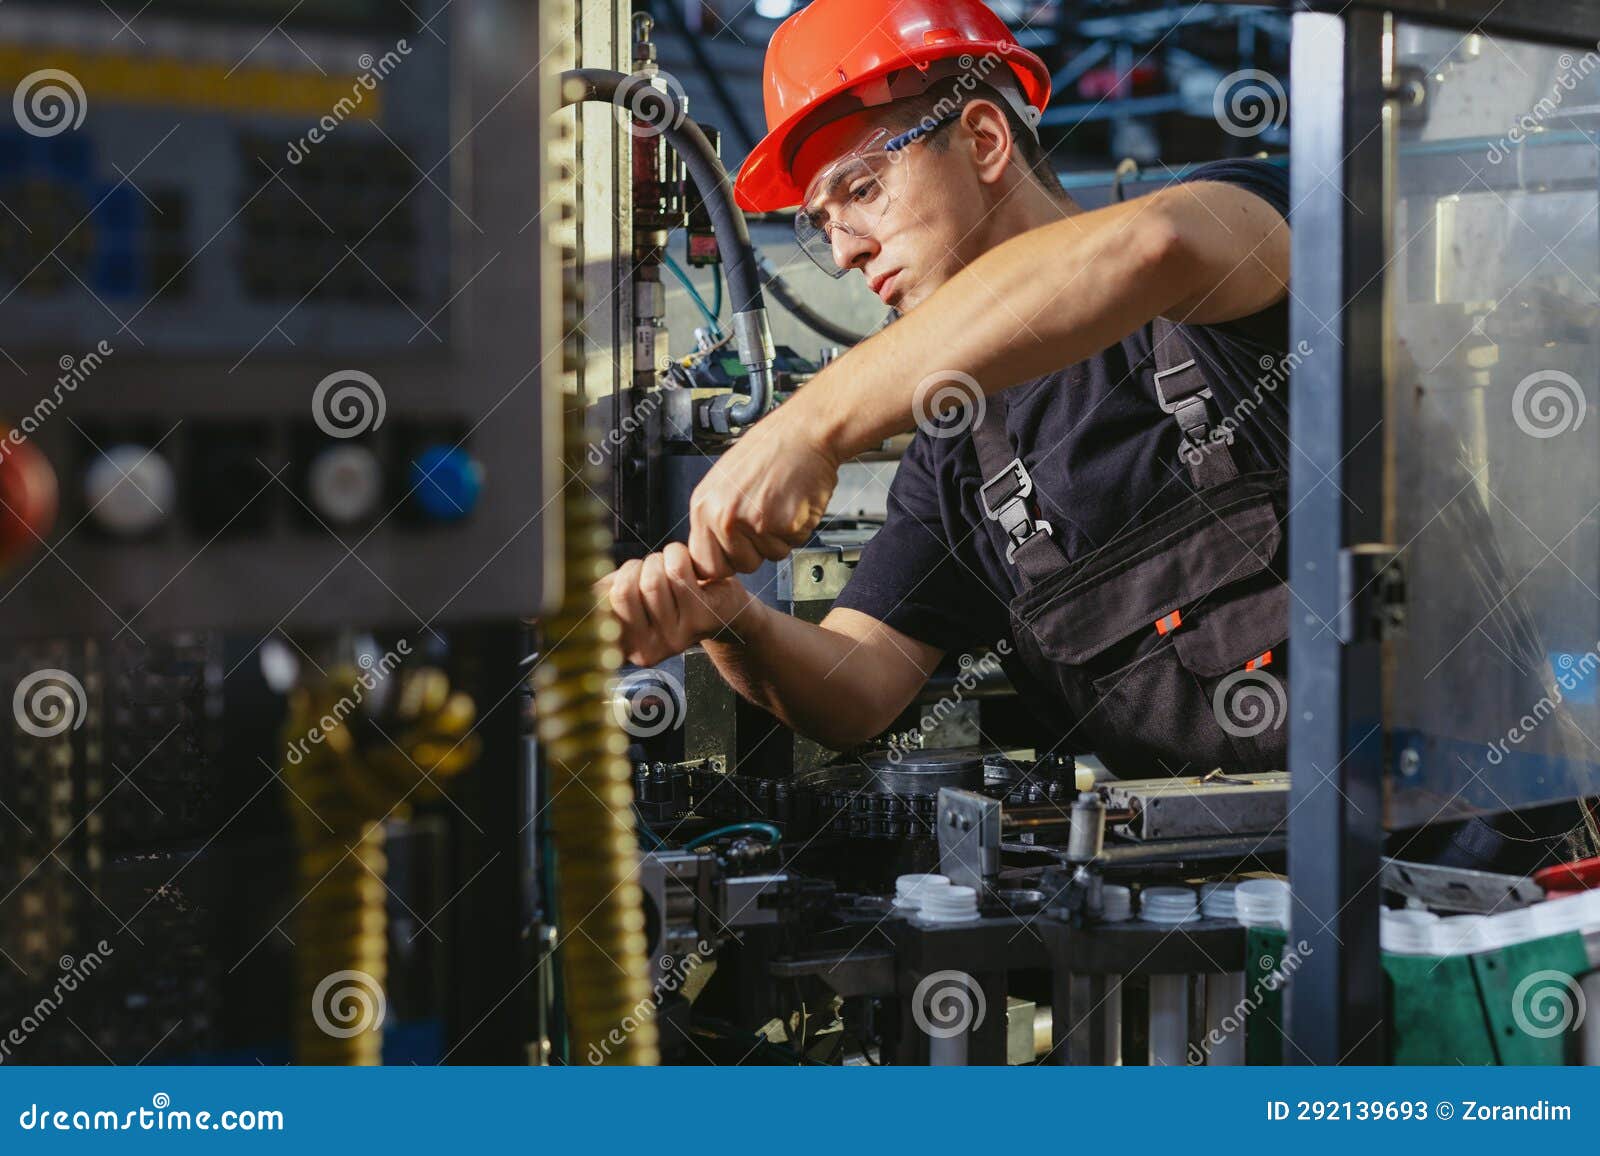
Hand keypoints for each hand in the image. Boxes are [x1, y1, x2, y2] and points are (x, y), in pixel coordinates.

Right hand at [598, 542, 764, 666]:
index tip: (629, 577)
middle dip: (638, 566)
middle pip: (625, 590)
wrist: (724, 608)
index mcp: (625, 647)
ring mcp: (676, 637)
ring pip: (653, 579)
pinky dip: (680, 555)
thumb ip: (604, 594)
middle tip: (653, 568)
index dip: (612, 581)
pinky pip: (678, 572)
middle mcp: (648, 650)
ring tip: (672, 565)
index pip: (599, 607)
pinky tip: (689, 564)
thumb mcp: (634, 599)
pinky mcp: (702, 618)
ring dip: (661, 559)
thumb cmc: (673, 596)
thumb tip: (579, 587)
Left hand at [688, 399, 841, 578]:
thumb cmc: (770, 449)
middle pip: (740, 566)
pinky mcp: (784, 525)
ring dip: (780, 538)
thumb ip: (714, 516)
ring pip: (770, 556)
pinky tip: (794, 502)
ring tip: (780, 504)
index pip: (706, 564)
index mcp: (704, 505)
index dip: (726, 561)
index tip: (737, 553)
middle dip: (756, 551)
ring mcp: (754, 522)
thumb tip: (711, 550)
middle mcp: (724, 516)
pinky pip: (793, 544)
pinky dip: (799, 528)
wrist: (805, 431)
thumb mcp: (723, 480)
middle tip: (765, 520)